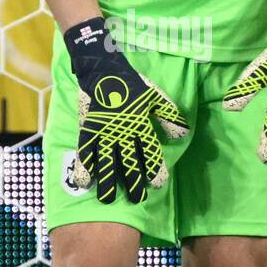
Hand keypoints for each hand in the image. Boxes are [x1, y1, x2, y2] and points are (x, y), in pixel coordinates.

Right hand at [64, 17, 188, 203]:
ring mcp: (103, 130)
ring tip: (109, 199)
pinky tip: (85, 182)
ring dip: (108, 181)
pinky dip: (84, 166)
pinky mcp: (87, 127)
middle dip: (133, 182)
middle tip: (137, 198)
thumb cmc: (132, 83)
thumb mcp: (155, 96)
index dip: (154, 169)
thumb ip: (169, 115)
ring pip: (105, 160)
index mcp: (140, 122)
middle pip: (128, 161)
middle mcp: (122, 130)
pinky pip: (85, 150)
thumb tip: (181, 136)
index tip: (157, 184)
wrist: (102, 67)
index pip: (149, 150)